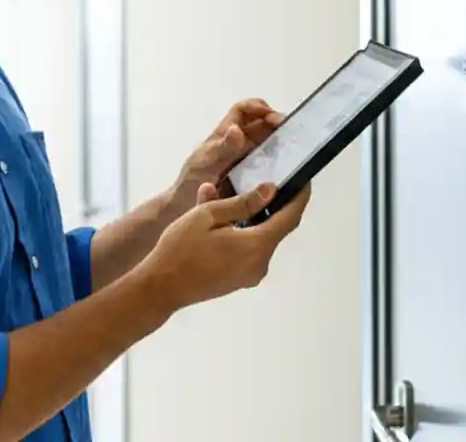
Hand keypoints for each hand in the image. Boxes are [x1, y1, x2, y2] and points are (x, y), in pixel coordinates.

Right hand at [137, 179, 312, 313]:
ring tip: (244, 195)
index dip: (300, 195)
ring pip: (262, 238)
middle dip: (278, 204)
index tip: (303, 178)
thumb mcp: (209, 216)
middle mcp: (260, 264)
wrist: (161, 287)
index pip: (291, 216)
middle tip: (273, 180)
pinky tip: (229, 219)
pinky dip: (246, 232)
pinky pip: (251, 251)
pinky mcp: (239, 280)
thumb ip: (243, 202)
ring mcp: (251, 275)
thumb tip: (270, 189)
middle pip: (278, 228)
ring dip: (257, 218)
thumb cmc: (180, 249)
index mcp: (256, 246)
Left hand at [164, 98, 283, 216]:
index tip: (275, 119)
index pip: (244, 110)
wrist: (182, 212)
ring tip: (295, 151)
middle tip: (292, 136)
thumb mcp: (204, 165)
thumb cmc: (190, 185)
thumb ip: (221, 149)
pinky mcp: (251, 178)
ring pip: (268, 144)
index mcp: (224, 135)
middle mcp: (237, 144)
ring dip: (281, 143)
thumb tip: (236, 130)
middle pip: (261, 124)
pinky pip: (268, 165)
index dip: (259, 108)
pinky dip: (279, 164)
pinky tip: (288, 172)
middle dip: (277, 124)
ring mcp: (245, 160)